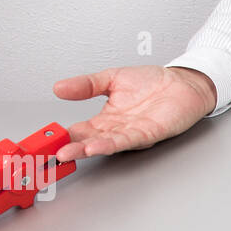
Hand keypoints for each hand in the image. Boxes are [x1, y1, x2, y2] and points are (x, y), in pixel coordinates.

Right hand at [51, 65, 218, 161]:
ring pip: (106, 144)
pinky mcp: (150, 133)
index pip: (80, 129)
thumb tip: (59, 87)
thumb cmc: (153, 82)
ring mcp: (133, 133)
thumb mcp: (111, 78)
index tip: (47, 137)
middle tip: (52, 151)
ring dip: (87, 149)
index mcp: (107, 118)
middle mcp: (119, 128)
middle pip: (90, 141)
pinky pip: (128, 140)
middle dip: (71, 147)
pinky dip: (111, 143)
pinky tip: (97, 145)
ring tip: (69, 152)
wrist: (183, 82)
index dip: (63, 133)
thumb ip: (85, 84)